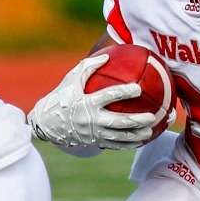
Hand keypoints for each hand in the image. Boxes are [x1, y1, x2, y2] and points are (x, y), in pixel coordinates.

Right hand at [27, 54, 164, 151]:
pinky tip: (141, 141)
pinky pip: (115, 145)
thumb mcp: (72, 78)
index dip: (124, 92)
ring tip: (151, 131)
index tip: (139, 88)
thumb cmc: (63, 95)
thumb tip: (108, 54)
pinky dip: (129, 144)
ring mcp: (93, 133)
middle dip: (137, 120)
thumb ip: (89, 66)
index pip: (108, 96)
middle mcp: (91, 120)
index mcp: (87, 102)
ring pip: (119, 137)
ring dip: (137, 135)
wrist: (47, 122)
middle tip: (152, 116)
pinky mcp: (94, 142)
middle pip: (118, 121)